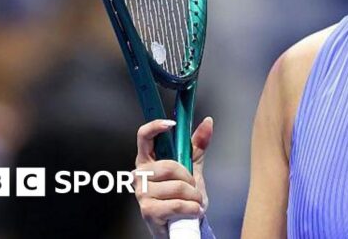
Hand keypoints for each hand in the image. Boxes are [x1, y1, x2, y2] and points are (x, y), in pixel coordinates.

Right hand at [134, 117, 213, 238]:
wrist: (180, 225)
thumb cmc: (181, 195)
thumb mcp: (191, 167)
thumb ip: (197, 145)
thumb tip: (208, 122)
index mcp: (148, 160)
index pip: (144, 137)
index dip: (156, 127)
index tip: (172, 124)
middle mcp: (139, 175)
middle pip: (168, 166)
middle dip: (188, 178)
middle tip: (192, 186)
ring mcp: (142, 194)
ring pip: (177, 186)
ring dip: (193, 196)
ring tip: (194, 201)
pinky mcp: (148, 211)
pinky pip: (177, 204)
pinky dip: (192, 208)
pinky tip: (193, 211)